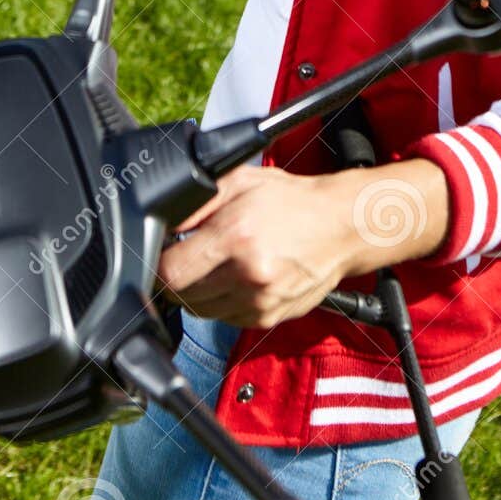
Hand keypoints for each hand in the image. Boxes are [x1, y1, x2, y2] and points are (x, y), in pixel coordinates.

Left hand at [156, 164, 362, 328]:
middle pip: (182, 296)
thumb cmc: (291, 201)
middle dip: (178, 278)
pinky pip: (226, 319)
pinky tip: (237, 278)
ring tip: (217, 265)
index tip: (163, 254)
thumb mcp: (239, 180)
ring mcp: (259, 302)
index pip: (171, 272)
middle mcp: (247, 275)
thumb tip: (163, 224)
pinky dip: (223, 302)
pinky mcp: (269, 318)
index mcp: (234, 237)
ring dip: (199, 292)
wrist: (341, 226)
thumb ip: (195, 201)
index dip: (160, 264)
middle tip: (189, 257)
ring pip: (202, 312)